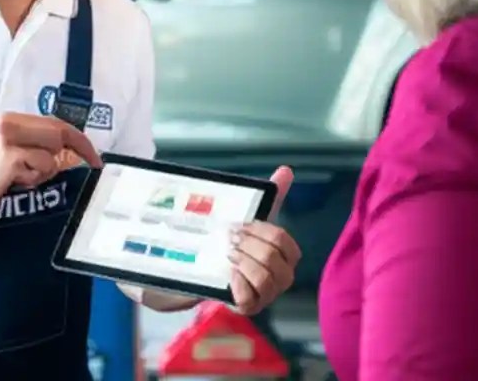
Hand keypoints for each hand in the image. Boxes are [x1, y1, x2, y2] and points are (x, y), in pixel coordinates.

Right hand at [0, 112, 101, 221]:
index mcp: (11, 118)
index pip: (55, 122)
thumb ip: (38, 147)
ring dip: (45, 170)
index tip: (95, 156)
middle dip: (76, 151)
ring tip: (22, 177)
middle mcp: (10, 121)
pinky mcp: (10, 155)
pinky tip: (13, 181)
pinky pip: (42, 166)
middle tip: (89, 165)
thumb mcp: (13, 154)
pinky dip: (34, 178)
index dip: (79, 139)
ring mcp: (8, 137)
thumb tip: (73, 151)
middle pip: (60, 132)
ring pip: (53, 150)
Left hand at [229, 166, 300, 315]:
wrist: (191, 264)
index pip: (285, 242)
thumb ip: (269, 197)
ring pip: (265, 280)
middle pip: (274, 260)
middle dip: (249, 246)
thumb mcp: (245, 218)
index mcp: (283, 254)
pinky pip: (250, 300)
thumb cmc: (225, 241)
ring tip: (226, 255)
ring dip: (243, 263)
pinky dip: (239, 285)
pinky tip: (227, 275)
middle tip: (228, 240)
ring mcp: (264, 294)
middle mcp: (279, 277)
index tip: (240, 225)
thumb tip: (286, 170)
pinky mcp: (245, 307)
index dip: (262, 231)